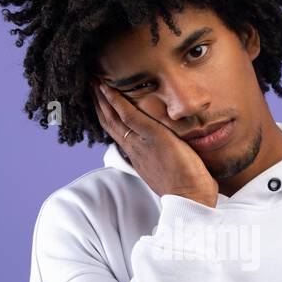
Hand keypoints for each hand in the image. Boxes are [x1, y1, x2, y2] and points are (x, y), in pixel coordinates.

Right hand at [91, 80, 218, 207]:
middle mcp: (134, 150)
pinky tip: (108, 87)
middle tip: (90, 85)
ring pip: (114, 117)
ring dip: (102, 97)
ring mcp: (141, 143)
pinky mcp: (153, 136)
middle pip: (110, 123)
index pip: (118, 133)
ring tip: (94, 80)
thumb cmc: (188, 190)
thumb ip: (167, 159)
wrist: (190, 201)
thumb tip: (176, 152)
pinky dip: (116, 100)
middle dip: (99, 103)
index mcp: (138, 157)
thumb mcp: (172, 171)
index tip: (101, 102)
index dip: (107, 116)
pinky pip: (128, 115)